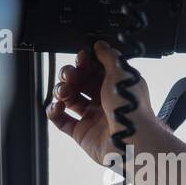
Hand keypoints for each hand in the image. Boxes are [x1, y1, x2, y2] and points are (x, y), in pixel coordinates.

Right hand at [46, 40, 156, 166]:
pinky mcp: (81, 132)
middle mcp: (103, 100)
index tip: (81, 58)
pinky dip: (54, 112)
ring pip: (68, 99)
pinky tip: (57, 106)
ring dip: (61, 91)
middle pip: (79, 83)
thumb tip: (100, 45)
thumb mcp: (121, 72)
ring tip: (64, 92)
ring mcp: (92, 117)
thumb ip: (109, 56)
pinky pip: (61, 120)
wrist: (130, 139)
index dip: (85, 63)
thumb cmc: (130, 107)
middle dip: (70, 75)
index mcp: (114, 86)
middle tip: (70, 76)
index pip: (94, 69)